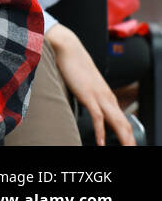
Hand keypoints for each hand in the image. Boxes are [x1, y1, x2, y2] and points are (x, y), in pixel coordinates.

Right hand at [45, 24, 134, 145]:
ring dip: (124, 140)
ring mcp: (100, 96)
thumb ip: (88, 98)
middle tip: (132, 152)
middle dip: (130, 141)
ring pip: (118, 123)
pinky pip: (98, 117)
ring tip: (126, 150)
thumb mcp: (84, 85)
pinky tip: (101, 142)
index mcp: (107, 96)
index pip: (123, 120)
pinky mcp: (88, 95)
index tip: (127, 146)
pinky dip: (101, 132)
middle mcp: (107, 98)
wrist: (68, 48)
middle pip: (125, 125)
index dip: (127, 135)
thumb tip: (86, 109)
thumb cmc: (73, 65)